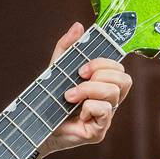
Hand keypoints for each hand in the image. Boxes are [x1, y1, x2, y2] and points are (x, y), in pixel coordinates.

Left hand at [37, 22, 131, 158]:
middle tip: (78, 78)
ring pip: (114, 94)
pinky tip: (77, 113)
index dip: (105, 63)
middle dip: (100, 74)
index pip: (119, 68)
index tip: (82, 68)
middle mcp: (108, 101)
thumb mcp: (57, 69)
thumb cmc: (50, 99)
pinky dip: (89, 107)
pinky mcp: (98, 132)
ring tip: (69, 96)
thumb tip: (78, 26)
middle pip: (124, 80)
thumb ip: (67, 47)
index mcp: (103, 85)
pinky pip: (105, 111)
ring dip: (89, 89)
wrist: (35, 125)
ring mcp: (105, 117)